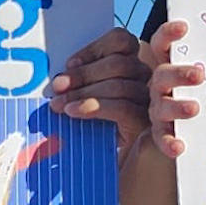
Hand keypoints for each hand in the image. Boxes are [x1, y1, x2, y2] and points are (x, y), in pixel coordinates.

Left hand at [51, 26, 155, 156]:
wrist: (100, 164)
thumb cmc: (89, 124)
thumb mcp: (82, 94)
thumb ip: (77, 79)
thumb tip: (58, 75)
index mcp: (130, 63)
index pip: (121, 40)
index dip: (94, 49)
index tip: (69, 64)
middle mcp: (145, 79)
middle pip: (119, 63)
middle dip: (83, 74)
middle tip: (57, 87)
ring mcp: (148, 101)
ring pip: (119, 85)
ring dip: (83, 93)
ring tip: (60, 104)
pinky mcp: (145, 123)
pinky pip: (122, 107)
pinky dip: (94, 107)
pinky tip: (74, 112)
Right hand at [137, 20, 205, 157]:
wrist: (204, 127)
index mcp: (172, 65)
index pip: (162, 44)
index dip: (169, 34)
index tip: (184, 27)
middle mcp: (162, 85)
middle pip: (162, 74)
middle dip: (180, 73)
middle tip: (200, 74)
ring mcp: (160, 109)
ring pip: (161, 106)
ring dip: (177, 106)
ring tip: (195, 108)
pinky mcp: (163, 134)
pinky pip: (162, 138)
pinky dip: (169, 142)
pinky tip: (180, 146)